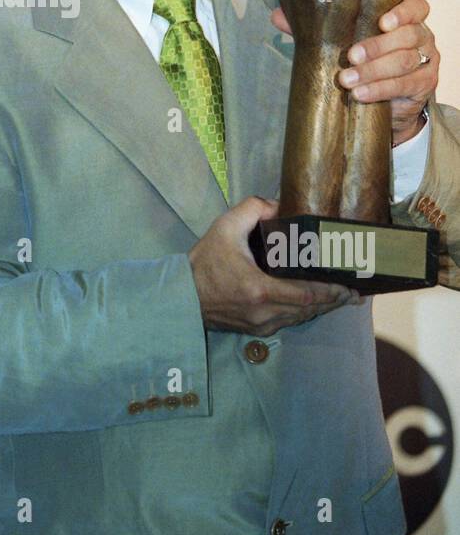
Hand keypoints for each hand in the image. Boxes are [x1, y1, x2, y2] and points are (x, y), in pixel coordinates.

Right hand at [188, 196, 360, 334]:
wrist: (181, 296)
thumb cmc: (204, 262)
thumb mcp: (225, 227)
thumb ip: (253, 209)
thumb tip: (279, 203)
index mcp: (260, 290)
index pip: (307, 296)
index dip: (331, 293)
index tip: (349, 288)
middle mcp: (265, 313)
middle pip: (309, 310)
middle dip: (333, 302)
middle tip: (353, 294)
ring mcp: (261, 325)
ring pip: (300, 318)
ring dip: (320, 308)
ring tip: (339, 298)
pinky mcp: (256, 331)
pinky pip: (287, 322)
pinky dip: (302, 313)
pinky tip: (312, 304)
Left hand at [271, 0, 438, 142]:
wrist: (389, 102)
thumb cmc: (367, 61)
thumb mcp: (346, 41)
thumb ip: (317, 27)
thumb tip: (278, 16)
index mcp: (405, 19)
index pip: (416, 7)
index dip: (403, 12)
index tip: (382, 21)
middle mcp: (421, 36)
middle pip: (407, 36)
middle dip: (377, 46)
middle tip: (350, 57)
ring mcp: (427, 61)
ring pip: (405, 61)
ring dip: (374, 71)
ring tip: (348, 80)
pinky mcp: (425, 85)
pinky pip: (405, 85)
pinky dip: (381, 89)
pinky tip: (361, 94)